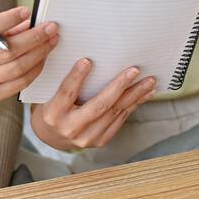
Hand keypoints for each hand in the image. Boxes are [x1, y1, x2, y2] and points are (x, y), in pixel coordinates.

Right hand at [0, 5, 58, 105]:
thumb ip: (1, 26)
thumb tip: (30, 20)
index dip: (8, 19)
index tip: (26, 11)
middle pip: (8, 50)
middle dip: (34, 37)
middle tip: (50, 28)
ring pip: (17, 67)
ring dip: (39, 53)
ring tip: (51, 41)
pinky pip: (20, 82)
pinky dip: (35, 68)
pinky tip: (43, 57)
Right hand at [30, 59, 156, 150]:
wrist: (52, 138)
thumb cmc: (52, 108)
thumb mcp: (49, 95)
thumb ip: (63, 81)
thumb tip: (87, 58)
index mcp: (54, 113)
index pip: (66, 93)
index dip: (76, 77)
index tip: (87, 61)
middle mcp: (71, 128)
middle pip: (99, 105)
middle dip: (119, 86)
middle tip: (134, 70)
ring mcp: (87, 137)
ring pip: (115, 112)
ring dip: (135, 95)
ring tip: (149, 81)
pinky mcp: (100, 141)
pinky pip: (120, 119)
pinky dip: (134, 105)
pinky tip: (145, 94)